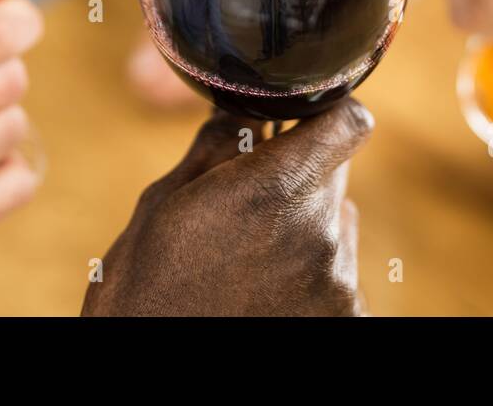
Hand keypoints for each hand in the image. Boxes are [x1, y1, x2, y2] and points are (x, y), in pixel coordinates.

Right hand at [82, 99, 372, 315]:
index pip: (348, 123)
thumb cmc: (145, 292)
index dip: (329, 114)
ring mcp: (337, 280)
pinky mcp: (346, 317)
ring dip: (304, 227)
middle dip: (299, 175)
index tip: (304, 120)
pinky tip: (263, 294)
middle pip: (335, 173)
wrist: (154, 379)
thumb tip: (240, 113)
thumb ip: (215, 149)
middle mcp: (318, 230)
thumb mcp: (161, 206)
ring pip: (335, 224)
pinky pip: (338, 274)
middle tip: (248, 203)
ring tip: (248, 260)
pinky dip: (310, 275)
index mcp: (273, 188)